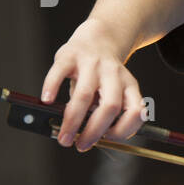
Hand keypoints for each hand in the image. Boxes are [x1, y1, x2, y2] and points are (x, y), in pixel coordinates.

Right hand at [41, 18, 145, 150]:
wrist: (99, 38)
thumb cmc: (104, 75)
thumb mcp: (115, 91)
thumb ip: (105, 113)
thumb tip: (88, 140)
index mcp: (129, 85)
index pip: (136, 111)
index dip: (125, 129)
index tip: (109, 139)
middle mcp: (114, 74)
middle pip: (110, 106)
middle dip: (95, 131)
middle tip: (81, 145)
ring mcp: (92, 63)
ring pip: (84, 94)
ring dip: (73, 120)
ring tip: (63, 137)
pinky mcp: (70, 55)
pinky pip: (60, 72)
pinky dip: (52, 87)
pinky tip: (47, 101)